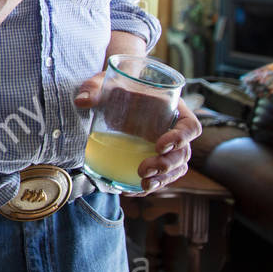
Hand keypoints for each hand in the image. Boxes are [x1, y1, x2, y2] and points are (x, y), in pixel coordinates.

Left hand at [75, 84, 202, 193]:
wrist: (115, 92)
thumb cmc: (117, 84)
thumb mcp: (106, 81)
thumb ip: (94, 87)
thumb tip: (81, 101)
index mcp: (174, 109)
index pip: (190, 127)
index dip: (181, 138)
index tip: (159, 145)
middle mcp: (175, 131)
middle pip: (184, 154)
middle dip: (166, 166)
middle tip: (143, 171)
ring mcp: (167, 147)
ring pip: (176, 169)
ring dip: (162, 181)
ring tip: (142, 186)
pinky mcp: (154, 157)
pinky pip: (160, 177)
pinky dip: (150, 186)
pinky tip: (131, 190)